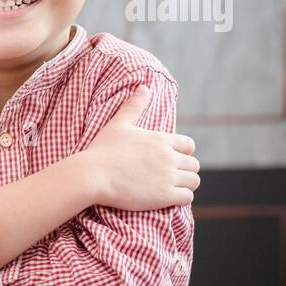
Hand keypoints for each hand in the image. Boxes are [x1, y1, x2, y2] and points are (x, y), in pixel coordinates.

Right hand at [81, 84, 199, 210]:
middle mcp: (169, 157)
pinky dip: (181, 198)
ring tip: (172, 188)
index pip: (189, 145)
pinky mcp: (164, 196)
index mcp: (160, 139)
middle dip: (185, 170)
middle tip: (171, 176)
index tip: (172, 159)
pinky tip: (169, 199)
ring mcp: (168, 177)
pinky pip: (187, 197)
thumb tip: (144, 87)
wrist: (92, 175)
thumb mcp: (118, 124)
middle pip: (194, 164)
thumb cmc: (102, 150)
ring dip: (186, 185)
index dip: (183, 153)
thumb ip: (134, 106)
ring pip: (194, 181)